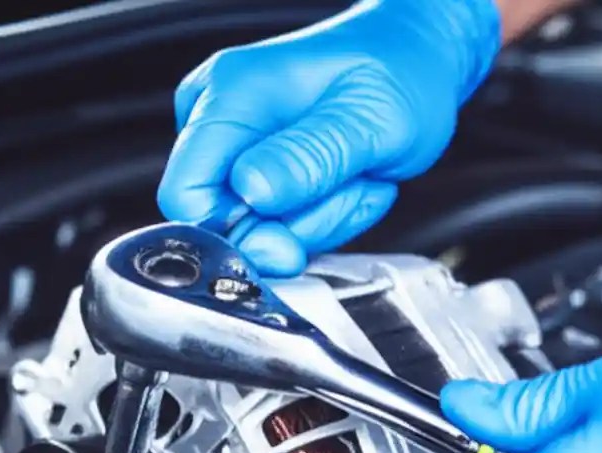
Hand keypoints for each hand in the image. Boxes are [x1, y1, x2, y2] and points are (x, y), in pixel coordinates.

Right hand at [158, 0, 501, 275]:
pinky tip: (346, 180)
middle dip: (294, 224)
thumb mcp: (371, 121)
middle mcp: (217, 113)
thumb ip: (310, 158)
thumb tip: (250, 191)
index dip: (231, 237)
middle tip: (351, 184)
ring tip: (355, 173)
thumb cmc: (401, 75)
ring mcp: (233, 139)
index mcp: (231, 94)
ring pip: (254, 229)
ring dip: (317, 219)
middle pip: (223, 221)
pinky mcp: (253, 164)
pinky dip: (319, 216)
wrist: (416, 58)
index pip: (185, 196)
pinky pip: (274, 222)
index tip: (291, 246)